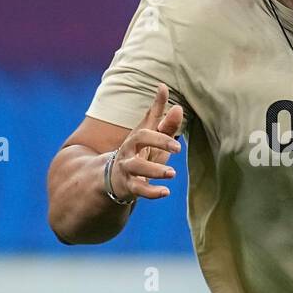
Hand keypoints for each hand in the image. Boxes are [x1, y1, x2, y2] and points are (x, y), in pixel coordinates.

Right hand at [108, 83, 183, 200]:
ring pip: (137, 166)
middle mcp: (129, 149)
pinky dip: (152, 192)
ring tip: (172, 173)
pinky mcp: (128, 186)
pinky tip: (165, 192)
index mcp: (137, 137)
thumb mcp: (154, 141)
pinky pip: (139, 189)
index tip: (179, 131)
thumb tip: (174, 101)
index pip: (148, 126)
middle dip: (159, 141)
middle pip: (139, 139)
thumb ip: (165, 123)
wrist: (114, 178)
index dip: (162, 128)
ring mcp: (127, 168)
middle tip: (178, 148)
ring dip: (155, 169)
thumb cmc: (140, 154)